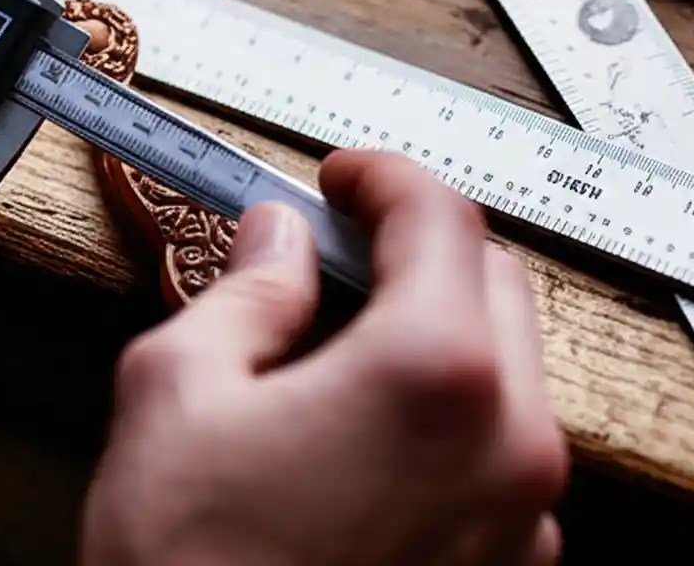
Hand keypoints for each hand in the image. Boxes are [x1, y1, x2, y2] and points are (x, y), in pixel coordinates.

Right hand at [82, 150, 568, 565]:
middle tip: (338, 249)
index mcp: (431, 376)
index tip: (348, 176)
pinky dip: (446, 410)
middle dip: (417, 247)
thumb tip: (276, 244)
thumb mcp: (176, 393)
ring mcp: (516, 516)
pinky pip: (497, 450)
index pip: (438, 220)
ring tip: (339, 343)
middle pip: (491, 283)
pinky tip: (364, 429)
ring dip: (435, 329)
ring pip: (505, 370)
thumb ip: (243, 293)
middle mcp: (504, 444)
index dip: (384, 177)